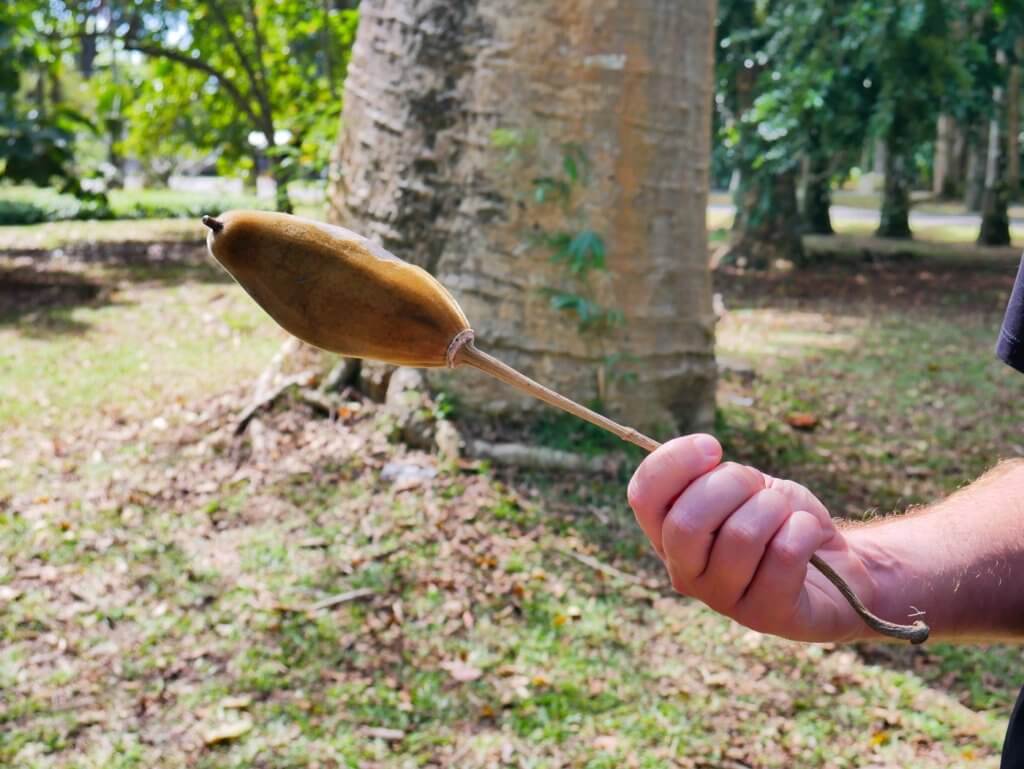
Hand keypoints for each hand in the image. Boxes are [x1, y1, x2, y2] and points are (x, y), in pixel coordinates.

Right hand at [628, 434, 876, 641]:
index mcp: (668, 534)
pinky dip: (803, 530)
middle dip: (732, 486)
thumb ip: (713, 476)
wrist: (835, 566)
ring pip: (741, 536)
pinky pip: (784, 555)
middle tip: (757, 487)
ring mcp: (722, 600)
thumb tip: (703, 455)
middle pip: (686, 523)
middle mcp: (684, 572)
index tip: (712, 447)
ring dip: (774, 508)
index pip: (643, 496)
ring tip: (786, 514)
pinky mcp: (767, 616)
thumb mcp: (743, 486)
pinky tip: (808, 535)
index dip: (673, 462)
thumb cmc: (778, 520)